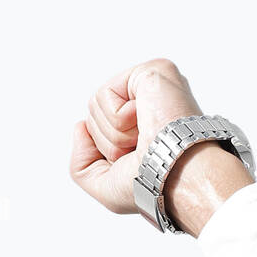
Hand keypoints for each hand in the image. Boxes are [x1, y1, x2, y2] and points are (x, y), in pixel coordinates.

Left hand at [69, 57, 209, 216]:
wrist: (176, 175)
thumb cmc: (152, 184)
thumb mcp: (104, 185)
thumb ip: (80, 162)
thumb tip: (80, 126)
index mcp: (143, 122)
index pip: (99, 129)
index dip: (107, 151)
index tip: (137, 161)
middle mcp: (148, 100)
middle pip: (93, 116)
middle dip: (108, 142)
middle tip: (141, 148)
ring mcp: (151, 84)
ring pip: (95, 106)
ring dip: (114, 133)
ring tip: (145, 136)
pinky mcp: (150, 71)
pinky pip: (105, 95)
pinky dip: (118, 118)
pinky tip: (147, 121)